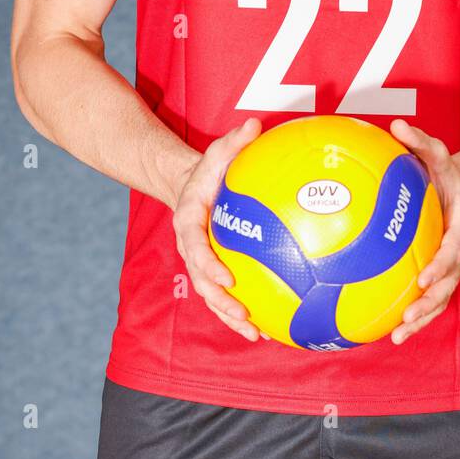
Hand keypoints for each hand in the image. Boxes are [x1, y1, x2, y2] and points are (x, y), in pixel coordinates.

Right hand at [172, 116, 266, 342]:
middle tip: (243, 316)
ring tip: (256, 334)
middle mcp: (193, 248)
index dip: (209, 265)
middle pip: (202, 282)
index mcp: (190, 222)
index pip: (196, 247)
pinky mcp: (215, 270)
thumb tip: (255, 123)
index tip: (228, 277)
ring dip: (231, 317)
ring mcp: (202, 263)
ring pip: (212, 296)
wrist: (190, 186)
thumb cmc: (209, 170)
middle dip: (221, 303)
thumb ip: (235, 141)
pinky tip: (269, 326)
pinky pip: (227, 294)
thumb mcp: (218, 153)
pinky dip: (242, 312)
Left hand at [388, 118, 459, 344]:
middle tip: (408, 317)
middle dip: (429, 304)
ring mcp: (452, 266)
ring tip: (397, 336)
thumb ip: (420, 141)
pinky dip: (415, 316)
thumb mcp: (437, 152)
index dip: (440, 266)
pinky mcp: (440, 274)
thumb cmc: (444, 171)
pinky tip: (389, 331)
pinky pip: (429, 298)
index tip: (422, 278)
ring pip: (440, 298)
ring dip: (422, 319)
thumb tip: (397, 125)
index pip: (454, 248)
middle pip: (449, 283)